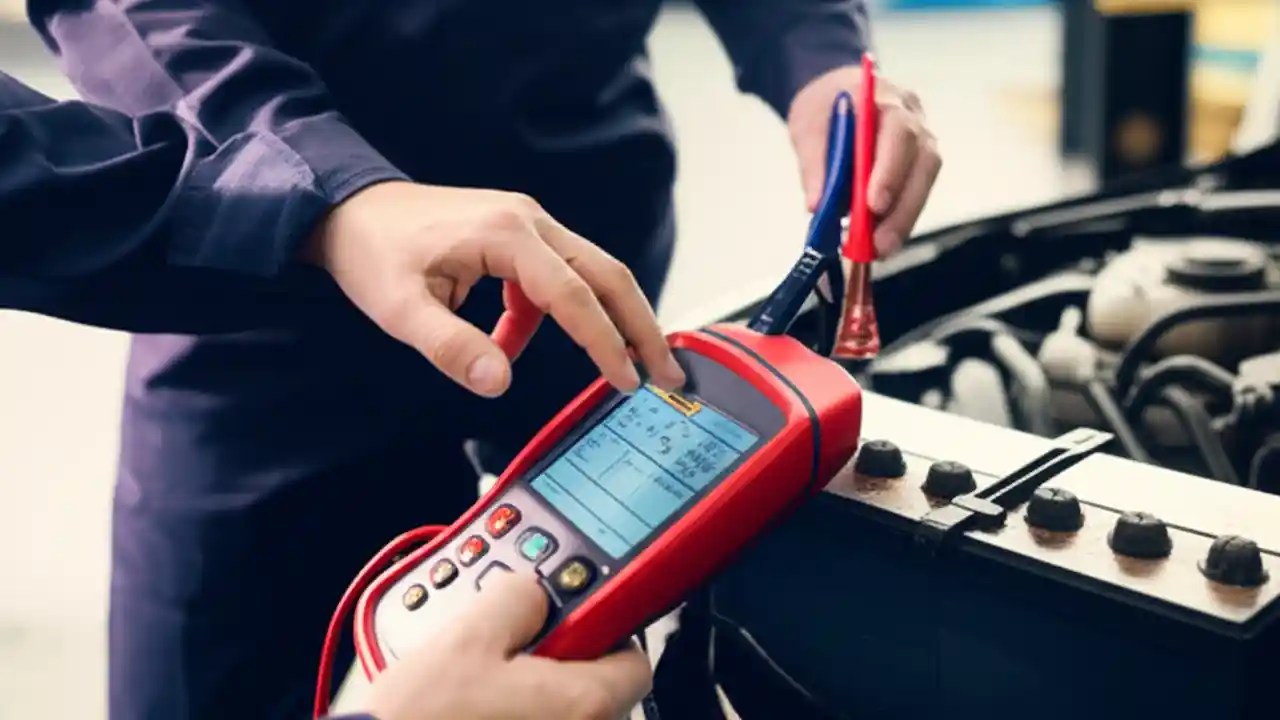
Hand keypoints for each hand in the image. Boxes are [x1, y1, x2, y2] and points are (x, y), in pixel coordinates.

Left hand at [308, 181, 684, 397]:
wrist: (347, 209)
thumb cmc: (372, 253)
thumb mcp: (400, 308)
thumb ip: (450, 346)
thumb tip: (498, 382)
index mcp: (506, 234)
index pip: (573, 294)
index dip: (605, 342)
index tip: (628, 381)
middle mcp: (529, 220)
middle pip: (607, 274)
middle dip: (641, 326)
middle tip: (669, 372)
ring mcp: (528, 223)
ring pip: (592, 272)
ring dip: (610, 321)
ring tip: (621, 368)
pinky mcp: (520, 234)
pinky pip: (556, 278)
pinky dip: (553, 315)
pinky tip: (515, 343)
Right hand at [363, 572, 652, 719]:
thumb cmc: (422, 719)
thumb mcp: (468, 636)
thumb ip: (517, 597)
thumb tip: (531, 590)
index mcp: (585, 702)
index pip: (633, 657)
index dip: (603, 626)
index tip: (575, 612)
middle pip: (595, 682)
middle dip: (558, 656)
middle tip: (508, 643)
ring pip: (559, 706)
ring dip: (530, 684)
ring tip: (478, 677)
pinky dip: (514, 711)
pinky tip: (472, 705)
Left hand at [788, 64, 940, 256]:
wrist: (836, 92)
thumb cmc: (823, 107)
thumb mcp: (807, 127)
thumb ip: (814, 164)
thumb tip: (817, 206)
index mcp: (885, 99)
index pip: (898, 133)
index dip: (889, 171)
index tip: (874, 205)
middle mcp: (913, 118)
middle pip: (922, 163)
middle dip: (902, 208)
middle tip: (879, 244)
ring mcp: (920, 141)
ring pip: (924, 181)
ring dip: (903, 219)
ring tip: (879, 250)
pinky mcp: (916, 163)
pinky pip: (915, 191)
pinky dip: (900, 218)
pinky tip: (881, 240)